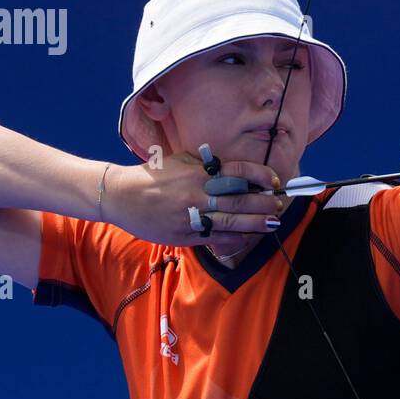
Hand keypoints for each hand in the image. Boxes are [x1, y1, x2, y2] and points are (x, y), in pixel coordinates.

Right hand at [102, 151, 290, 249]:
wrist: (121, 196)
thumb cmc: (153, 176)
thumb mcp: (180, 160)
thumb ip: (205, 163)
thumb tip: (233, 167)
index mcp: (198, 173)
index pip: (239, 171)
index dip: (261, 175)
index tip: (274, 180)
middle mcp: (197, 194)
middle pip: (240, 199)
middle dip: (264, 202)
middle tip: (278, 204)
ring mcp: (191, 216)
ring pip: (232, 222)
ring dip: (256, 223)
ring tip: (273, 222)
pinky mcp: (183, 234)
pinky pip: (215, 238)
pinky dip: (234, 238)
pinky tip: (246, 237)